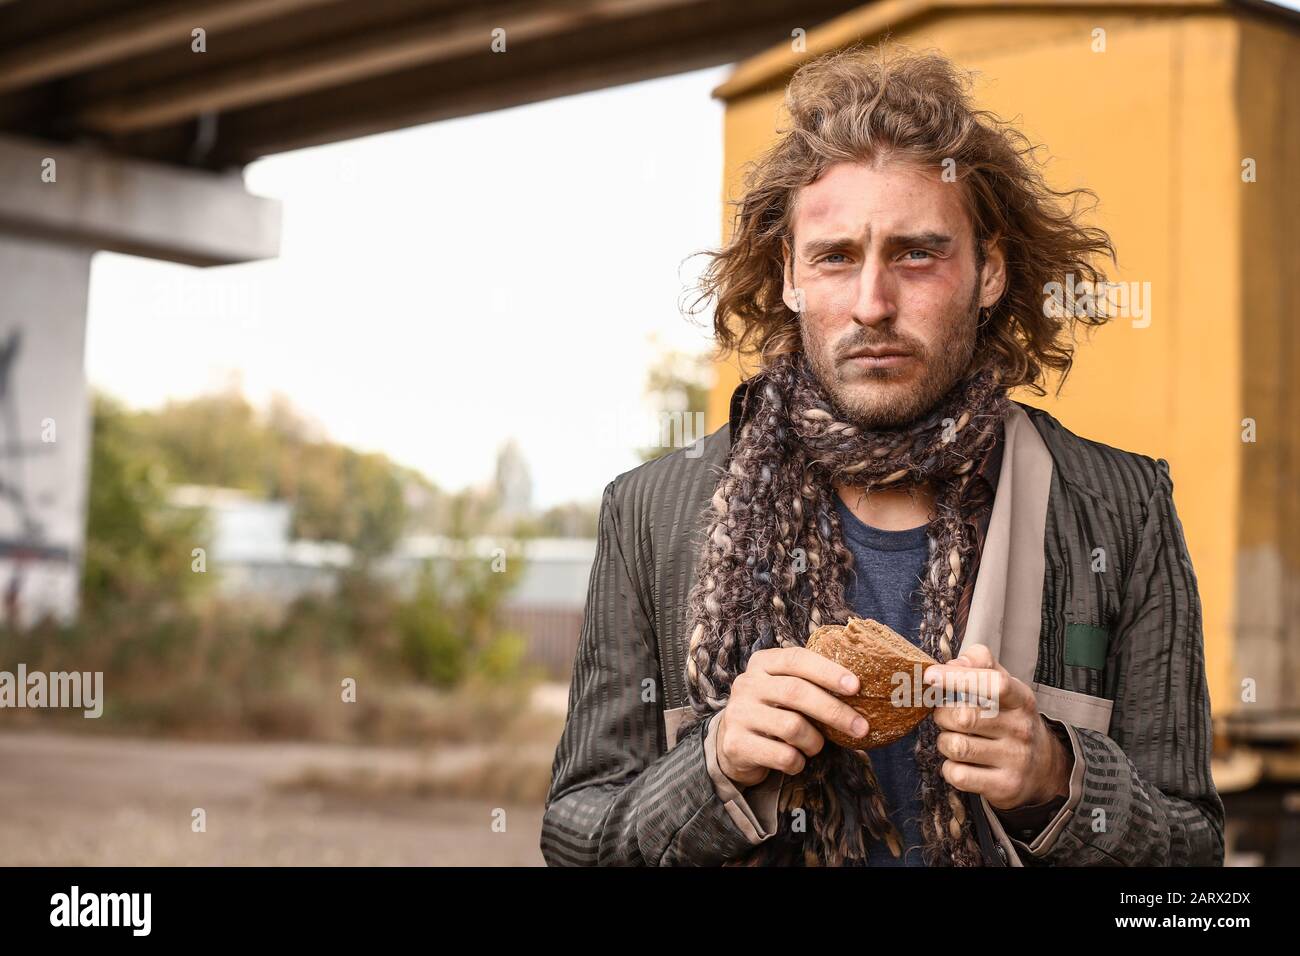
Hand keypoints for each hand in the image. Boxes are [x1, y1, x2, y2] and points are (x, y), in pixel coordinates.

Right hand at [715, 646, 868, 787]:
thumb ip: (810, 684)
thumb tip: (860, 693)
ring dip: (815, 742)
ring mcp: (739, 714)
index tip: (856, 686)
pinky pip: (782, 755)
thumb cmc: (773, 711)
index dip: (828, 672)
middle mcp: (747, 684)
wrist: (734, 742)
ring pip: (792, 727)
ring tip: (815, 747)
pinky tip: (796, 760)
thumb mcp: (785, 689)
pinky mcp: (736, 744)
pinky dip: (798, 762)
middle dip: (834, 711)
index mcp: (762, 663)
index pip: (797, 659)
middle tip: (861, 727)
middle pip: (796, 692)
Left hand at [922, 643, 1071, 809]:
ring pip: (955, 746)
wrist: (1042, 767)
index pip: (992, 682)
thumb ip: (980, 665)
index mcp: (1021, 699)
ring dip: (944, 741)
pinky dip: (949, 768)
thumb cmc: (1010, 719)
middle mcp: (1021, 729)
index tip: (930, 676)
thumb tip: (952, 664)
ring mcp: (1015, 760)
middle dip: (942, 715)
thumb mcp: (1005, 686)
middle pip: (962, 716)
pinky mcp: (1004, 786)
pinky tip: (960, 762)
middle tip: (946, 716)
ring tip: (954, 739)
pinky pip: (958, 774)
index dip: (957, 677)